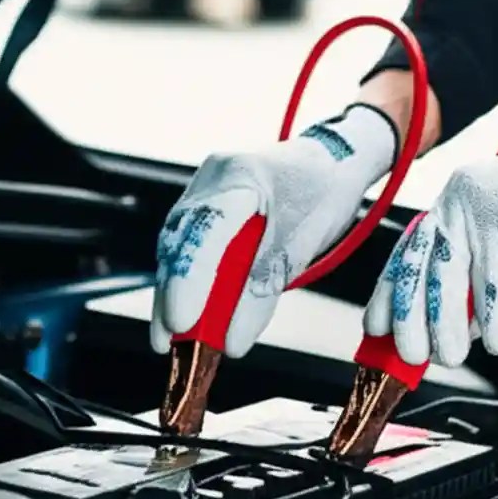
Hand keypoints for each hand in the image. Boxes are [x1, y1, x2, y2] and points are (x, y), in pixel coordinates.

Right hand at [152, 104, 397, 357]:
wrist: (332, 158)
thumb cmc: (322, 192)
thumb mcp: (303, 242)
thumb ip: (265, 286)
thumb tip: (233, 340)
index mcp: (242, 175)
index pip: (206, 229)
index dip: (191, 278)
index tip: (182, 320)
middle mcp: (213, 178)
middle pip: (182, 239)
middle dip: (172, 293)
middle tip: (166, 340)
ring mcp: (204, 188)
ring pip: (178, 245)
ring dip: (173, 293)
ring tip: (168, 338)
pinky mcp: (205, 204)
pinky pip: (189, 244)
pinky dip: (189, 280)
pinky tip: (185, 312)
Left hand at [364, 108, 497, 366]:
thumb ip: (481, 287)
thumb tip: (456, 329)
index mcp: (456, 200)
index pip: (408, 250)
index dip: (389, 292)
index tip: (375, 326)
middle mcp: (459, 198)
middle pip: (418, 265)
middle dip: (408, 316)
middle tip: (409, 354)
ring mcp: (483, 209)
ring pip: (449, 278)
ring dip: (447, 327)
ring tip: (450, 357)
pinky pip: (492, 283)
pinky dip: (493, 319)